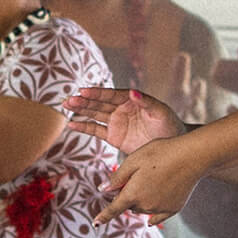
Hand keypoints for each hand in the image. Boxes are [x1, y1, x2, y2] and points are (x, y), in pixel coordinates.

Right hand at [63, 86, 186, 156]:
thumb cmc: (169, 125)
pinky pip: (96, 131)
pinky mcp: (114, 136)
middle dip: (84, 101)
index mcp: (131, 100)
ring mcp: (116, 122)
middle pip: (99, 103)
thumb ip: (146, 102)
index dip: (97, 93)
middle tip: (69, 100)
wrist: (171, 146)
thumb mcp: (160, 112)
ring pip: (94, 115)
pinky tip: (71, 124)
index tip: (83, 91)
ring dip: (80, 111)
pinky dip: (84, 127)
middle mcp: (121, 108)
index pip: (110, 95)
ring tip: (66, 106)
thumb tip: (133, 92)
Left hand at [95, 136, 210, 227]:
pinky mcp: (174, 208)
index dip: (103, 216)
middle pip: (130, 205)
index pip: (114, 208)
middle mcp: (146, 205)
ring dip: (141, 201)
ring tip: (152, 180)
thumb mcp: (133, 160)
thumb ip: (118, 177)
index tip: (95, 223)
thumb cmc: (160, 153)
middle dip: (128, 196)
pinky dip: (153, 215)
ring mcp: (161, 208)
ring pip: (143, 209)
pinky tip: (150, 218)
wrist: (191, 156)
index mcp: (133, 193)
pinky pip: (158, 217)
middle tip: (136, 177)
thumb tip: (103, 190)